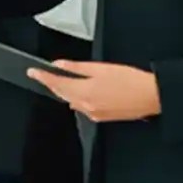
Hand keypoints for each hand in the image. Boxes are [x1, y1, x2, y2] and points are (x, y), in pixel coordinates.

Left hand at [27, 61, 161, 122]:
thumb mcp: (100, 68)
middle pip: (62, 94)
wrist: (151, 96)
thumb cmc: (129, 79)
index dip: (42, 77)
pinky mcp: (102, 117)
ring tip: (61, 80)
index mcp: (85, 91)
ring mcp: (93, 113)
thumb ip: (77, 67)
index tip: (32, 72)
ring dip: (65, 91)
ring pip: (72, 101)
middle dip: (52, 84)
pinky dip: (77, 98)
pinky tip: (81, 91)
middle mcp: (86, 106)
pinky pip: (83, 107)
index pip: (56, 84)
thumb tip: (59, 64)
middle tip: (43, 74)